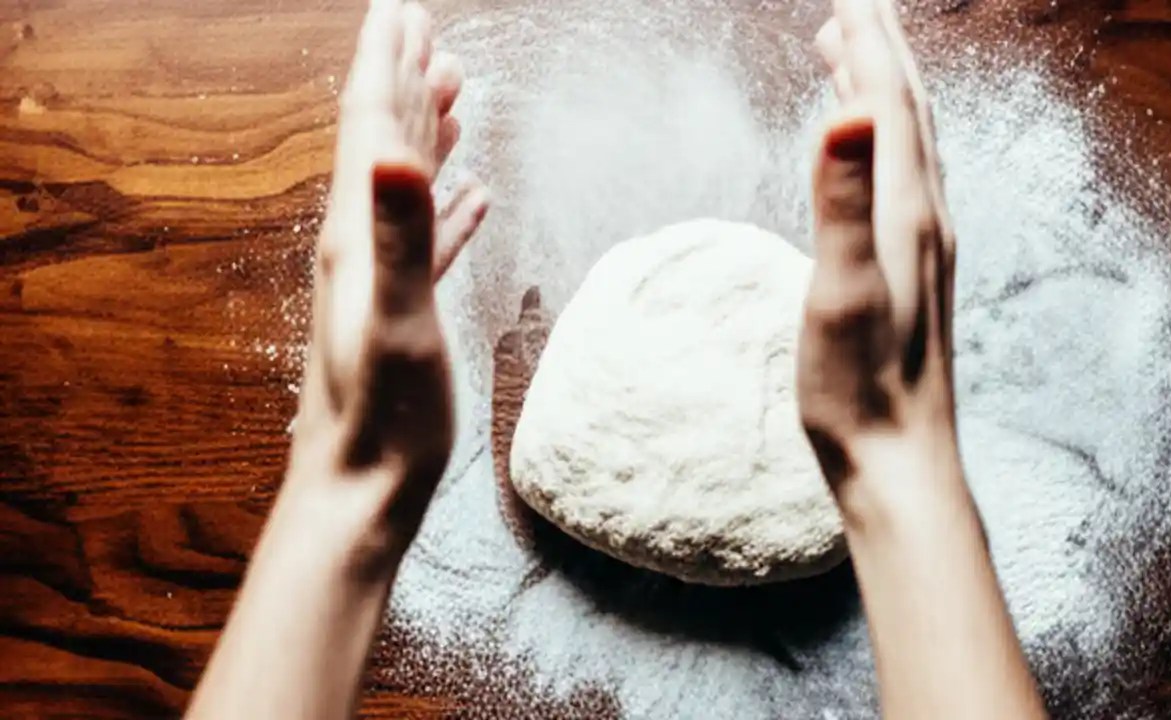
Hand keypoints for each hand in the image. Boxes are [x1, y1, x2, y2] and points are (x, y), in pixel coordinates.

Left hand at [291, 0, 488, 550]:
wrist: (360, 486)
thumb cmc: (383, 414)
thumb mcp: (396, 319)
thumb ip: (400, 236)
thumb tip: (392, 151)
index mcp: (357, 232)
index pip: (369, 124)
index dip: (386, 61)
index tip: (403, 7)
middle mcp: (362, 243)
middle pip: (382, 139)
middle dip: (404, 79)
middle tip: (426, 28)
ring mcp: (382, 277)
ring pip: (405, 185)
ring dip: (425, 133)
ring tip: (452, 92)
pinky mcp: (405, 309)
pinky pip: (429, 238)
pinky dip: (449, 206)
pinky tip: (470, 197)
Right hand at [797, 0, 957, 502]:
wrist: (899, 462)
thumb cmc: (860, 389)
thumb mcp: (840, 292)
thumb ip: (844, 200)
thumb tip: (851, 111)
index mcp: (907, 212)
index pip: (890, 106)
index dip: (868, 47)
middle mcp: (926, 219)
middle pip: (908, 115)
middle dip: (879, 54)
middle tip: (850, 8)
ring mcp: (923, 248)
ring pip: (908, 148)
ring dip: (881, 95)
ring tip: (849, 62)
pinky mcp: (911, 274)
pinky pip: (901, 184)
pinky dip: (882, 147)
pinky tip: (868, 161)